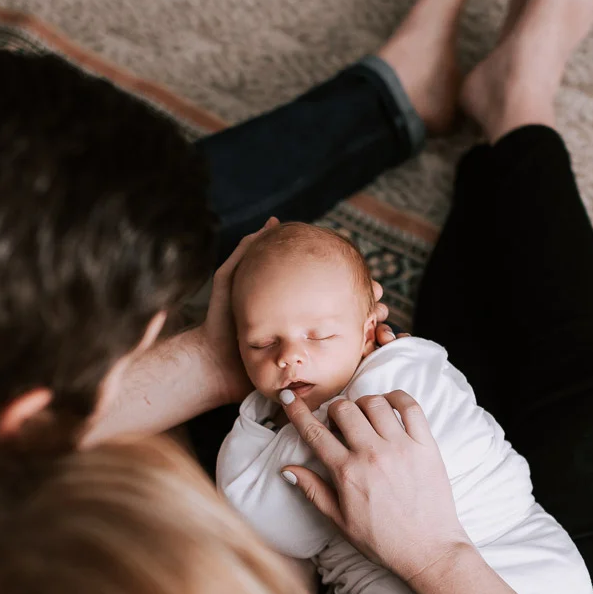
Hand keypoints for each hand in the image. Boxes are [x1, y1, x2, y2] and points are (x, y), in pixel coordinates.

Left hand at [206, 220, 394, 395]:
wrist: (211, 364)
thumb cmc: (218, 322)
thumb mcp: (231, 280)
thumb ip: (248, 251)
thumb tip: (274, 222)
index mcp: (294, 305)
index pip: (333, 293)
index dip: (355, 286)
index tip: (374, 283)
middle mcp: (302, 327)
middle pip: (347, 314)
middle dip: (370, 309)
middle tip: (381, 304)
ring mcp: (304, 350)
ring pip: (349, 340)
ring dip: (370, 332)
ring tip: (381, 325)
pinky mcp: (302, 371)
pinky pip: (336, 365)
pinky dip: (356, 356)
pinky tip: (368, 348)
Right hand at [280, 390, 470, 580]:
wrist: (428, 550)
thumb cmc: (383, 541)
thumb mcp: (340, 522)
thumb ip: (313, 491)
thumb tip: (287, 469)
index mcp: (347, 473)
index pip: (315, 432)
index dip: (298, 411)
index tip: (289, 397)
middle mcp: (372, 455)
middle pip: (344, 409)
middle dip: (335, 410)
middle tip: (339, 423)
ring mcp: (401, 447)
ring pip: (375, 403)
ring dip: (363, 404)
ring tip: (365, 418)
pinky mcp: (426, 446)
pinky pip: (410, 407)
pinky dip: (397, 398)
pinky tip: (389, 405)